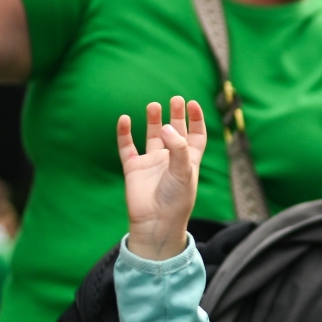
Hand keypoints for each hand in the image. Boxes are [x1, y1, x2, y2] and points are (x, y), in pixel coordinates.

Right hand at [119, 96, 207, 261]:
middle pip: (175, 132)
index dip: (196, 120)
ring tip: (154, 105)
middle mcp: (170, 159)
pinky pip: (127, 147)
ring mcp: (151, 163)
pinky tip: (125, 119)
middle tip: (176, 99)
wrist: (155, 222)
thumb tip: (166, 127)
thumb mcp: (184, 172)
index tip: (193, 104)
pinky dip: (124, 133)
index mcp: (189, 161)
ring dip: (154, 121)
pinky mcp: (134, 168)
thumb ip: (178, 147)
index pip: (196, 136)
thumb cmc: (176, 200)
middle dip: (176, 115)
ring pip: (153, 136)